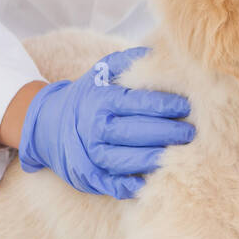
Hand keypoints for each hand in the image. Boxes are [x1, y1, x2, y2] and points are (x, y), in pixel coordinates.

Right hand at [18, 48, 193, 198]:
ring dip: (153, 159)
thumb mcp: (102, 72)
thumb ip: (130, 61)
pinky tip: (151, 182)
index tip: (187, 105)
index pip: (137, 103)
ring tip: (179, 156)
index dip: (164, 105)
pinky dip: (130, 186)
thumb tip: (162, 52)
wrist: (47, 124)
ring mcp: (89, 154)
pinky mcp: (88, 176)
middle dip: (166, 133)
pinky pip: (111, 184)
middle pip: (134, 132)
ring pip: (124, 160)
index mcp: (100, 101)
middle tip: (191, 133)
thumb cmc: (88, 96)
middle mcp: (94, 128)